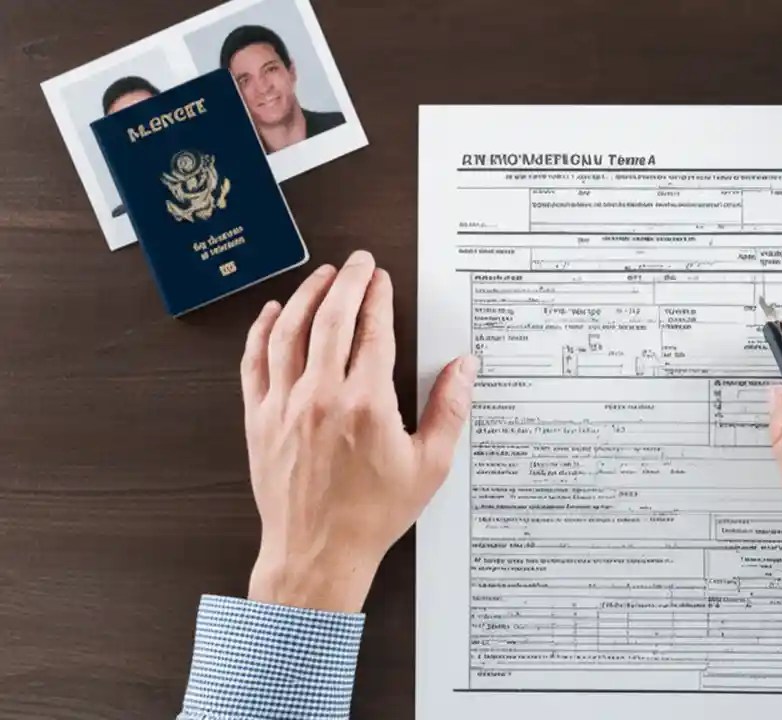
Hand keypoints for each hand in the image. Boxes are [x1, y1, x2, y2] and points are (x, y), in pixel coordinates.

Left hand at [239, 250, 475, 612]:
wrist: (317, 554)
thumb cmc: (373, 516)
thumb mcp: (429, 466)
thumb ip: (449, 410)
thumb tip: (465, 369)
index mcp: (367, 405)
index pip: (373, 332)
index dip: (379, 298)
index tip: (382, 281)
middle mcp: (322, 398)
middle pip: (331, 319)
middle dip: (347, 282)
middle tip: (357, 263)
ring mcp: (285, 406)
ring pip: (289, 332)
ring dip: (305, 296)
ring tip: (320, 276)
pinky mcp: (259, 421)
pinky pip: (254, 363)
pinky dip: (261, 332)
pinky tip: (271, 314)